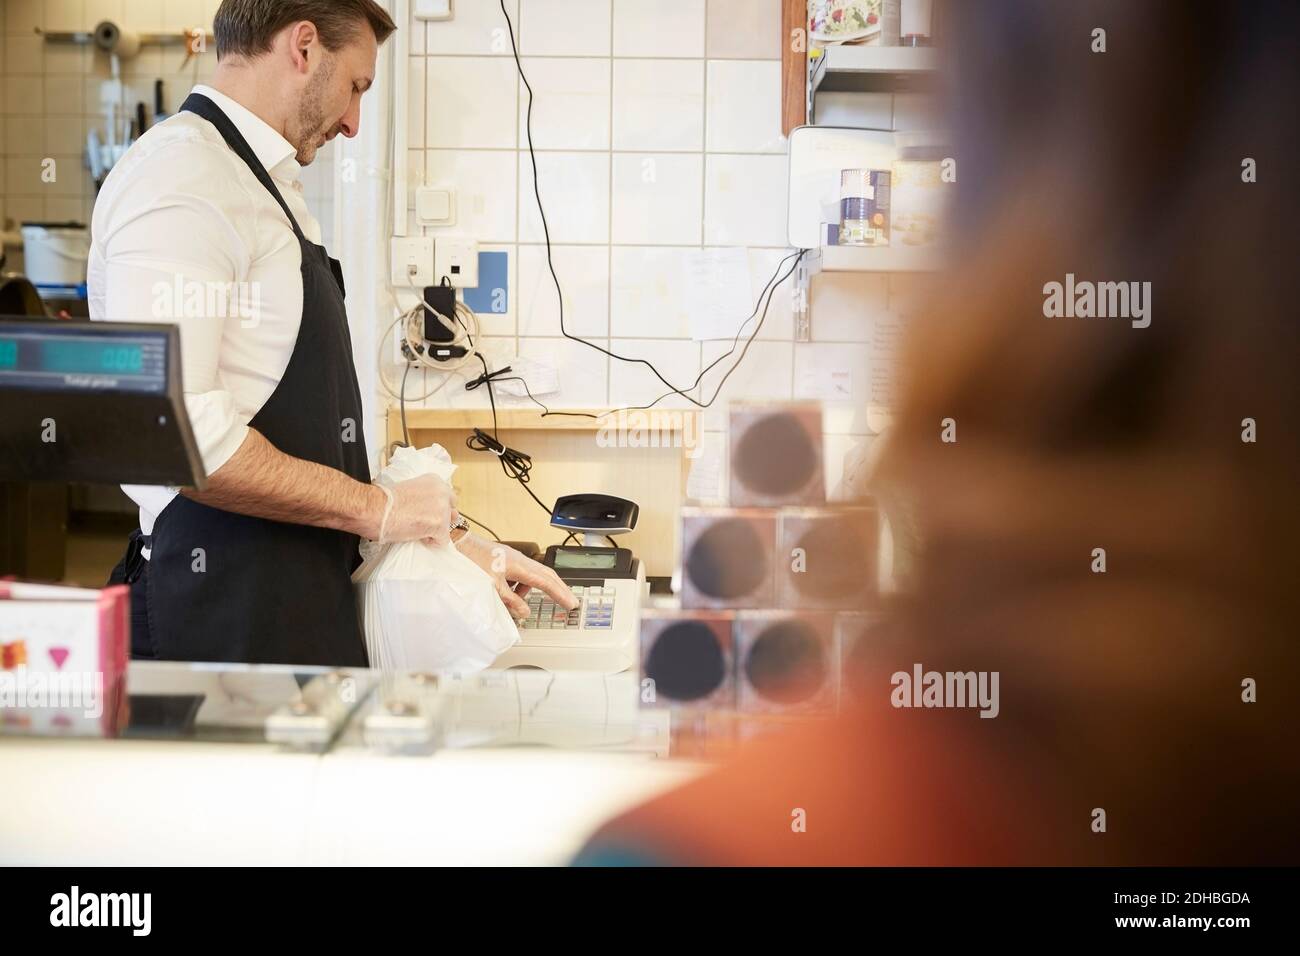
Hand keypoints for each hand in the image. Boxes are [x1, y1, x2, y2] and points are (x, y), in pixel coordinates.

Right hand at [374, 474, 457, 545]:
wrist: (375, 508)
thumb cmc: (384, 500)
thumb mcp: (410, 488)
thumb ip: (424, 496)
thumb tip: (427, 508)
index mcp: (435, 481)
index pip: (447, 498)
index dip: (437, 508)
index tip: (426, 513)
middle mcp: (443, 492)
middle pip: (452, 512)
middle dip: (441, 519)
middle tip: (424, 523)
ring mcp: (443, 509)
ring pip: (448, 526)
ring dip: (436, 531)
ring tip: (418, 529)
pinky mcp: (440, 525)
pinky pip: (443, 540)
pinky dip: (432, 542)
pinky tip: (418, 537)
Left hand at [455, 533, 576, 619]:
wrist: (458, 544)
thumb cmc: (473, 560)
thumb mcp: (492, 585)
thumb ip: (510, 600)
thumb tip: (524, 612)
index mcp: (520, 565)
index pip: (546, 582)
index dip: (560, 594)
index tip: (571, 604)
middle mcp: (520, 560)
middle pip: (546, 575)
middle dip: (559, 589)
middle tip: (569, 602)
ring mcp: (513, 559)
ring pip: (532, 576)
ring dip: (533, 590)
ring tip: (522, 605)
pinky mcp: (505, 560)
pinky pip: (519, 576)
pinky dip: (519, 587)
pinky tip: (509, 595)